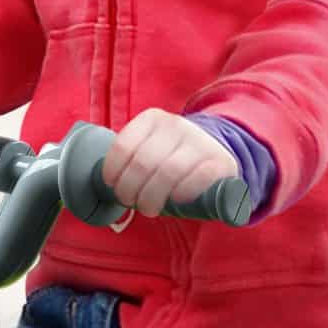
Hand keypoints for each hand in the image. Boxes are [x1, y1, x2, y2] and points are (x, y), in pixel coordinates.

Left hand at [101, 109, 238, 217]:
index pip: (124, 146)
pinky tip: (176, 200)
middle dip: (131, 190)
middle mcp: (176, 125)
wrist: (216, 150)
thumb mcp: (150, 146)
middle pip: (143, 163)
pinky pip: (199, 178)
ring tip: (148, 208)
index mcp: (152, 119)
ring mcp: (200, 142)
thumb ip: (131, 158)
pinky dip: (183, 192)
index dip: (113, 172)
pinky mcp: (221, 161)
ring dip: (152, 197)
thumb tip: (105, 185)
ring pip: (168, 172)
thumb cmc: (171, 156)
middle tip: (131, 202)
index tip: (113, 186)